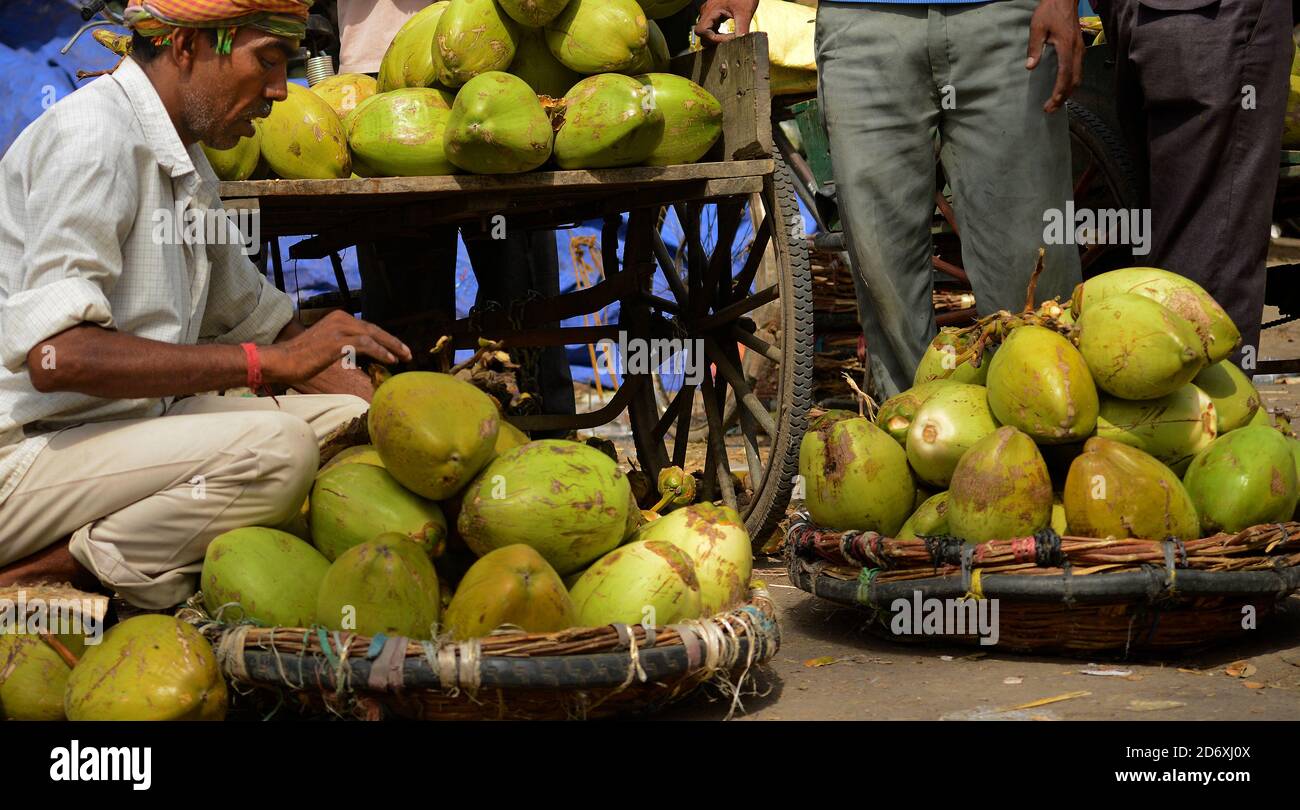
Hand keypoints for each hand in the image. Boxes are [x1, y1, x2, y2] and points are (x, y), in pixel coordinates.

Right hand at [262, 310, 410, 386]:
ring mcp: (338, 329)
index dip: (385, 338)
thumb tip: (362, 353)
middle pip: (374, 329)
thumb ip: (345, 344)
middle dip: (393, 341)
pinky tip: (390, 360)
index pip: (368, 327)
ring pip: (373, 335)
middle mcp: (340, 319)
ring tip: (404, 357)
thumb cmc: (302, 358)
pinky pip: (366, 345)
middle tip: (408, 353)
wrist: (282, 360)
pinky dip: (380, 352)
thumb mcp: (327, 345)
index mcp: (338, 318)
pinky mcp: (337, 341)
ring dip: (392, 347)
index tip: (398, 349)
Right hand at [695, 0, 758, 43]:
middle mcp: (707, 12)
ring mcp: (710, 12)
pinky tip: (730, 35)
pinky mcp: (716, 13)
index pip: (703, 32)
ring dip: (717, 38)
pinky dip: (719, 33)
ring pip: (707, 31)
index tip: (730, 40)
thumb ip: (742, 29)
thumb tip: (742, 43)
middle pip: (702, 34)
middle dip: (715, 41)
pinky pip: (712, 27)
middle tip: (729, 43)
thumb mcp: (744, 12)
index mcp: (710, 10)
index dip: (715, 40)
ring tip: (730, 39)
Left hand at [1026, 0, 1083, 112]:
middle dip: (1063, 97)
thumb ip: (1034, 47)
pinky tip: (1062, 88)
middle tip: (1050, 109)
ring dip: (1068, 91)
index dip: (1059, 91)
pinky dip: (1071, 82)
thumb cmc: (1050, 10)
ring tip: (1055, 103)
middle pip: (1074, 80)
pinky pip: (1078, 70)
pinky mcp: (1079, 48)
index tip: (1051, 103)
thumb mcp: (1037, 27)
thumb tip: (1030, 67)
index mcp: (1067, 47)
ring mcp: (1080, 50)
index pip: (1065, 74)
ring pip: (1078, 76)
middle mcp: (1077, 50)